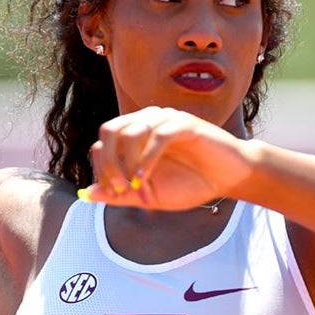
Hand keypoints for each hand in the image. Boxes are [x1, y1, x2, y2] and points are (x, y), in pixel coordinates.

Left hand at [82, 106, 255, 210]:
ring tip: (136, 187)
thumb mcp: (149, 195)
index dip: (101, 168)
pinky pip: (158, 135)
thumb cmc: (190, 184)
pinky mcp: (185, 123)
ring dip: (127, 164)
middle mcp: (147, 121)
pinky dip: (146, 160)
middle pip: (110, 131)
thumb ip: (119, 194)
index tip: (112, 193)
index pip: (103, 142)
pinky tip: (145, 180)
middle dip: (109, 163)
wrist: (228, 179)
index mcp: (135, 135)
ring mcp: (166, 119)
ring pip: (130, 132)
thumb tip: (86, 194)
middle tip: (119, 188)